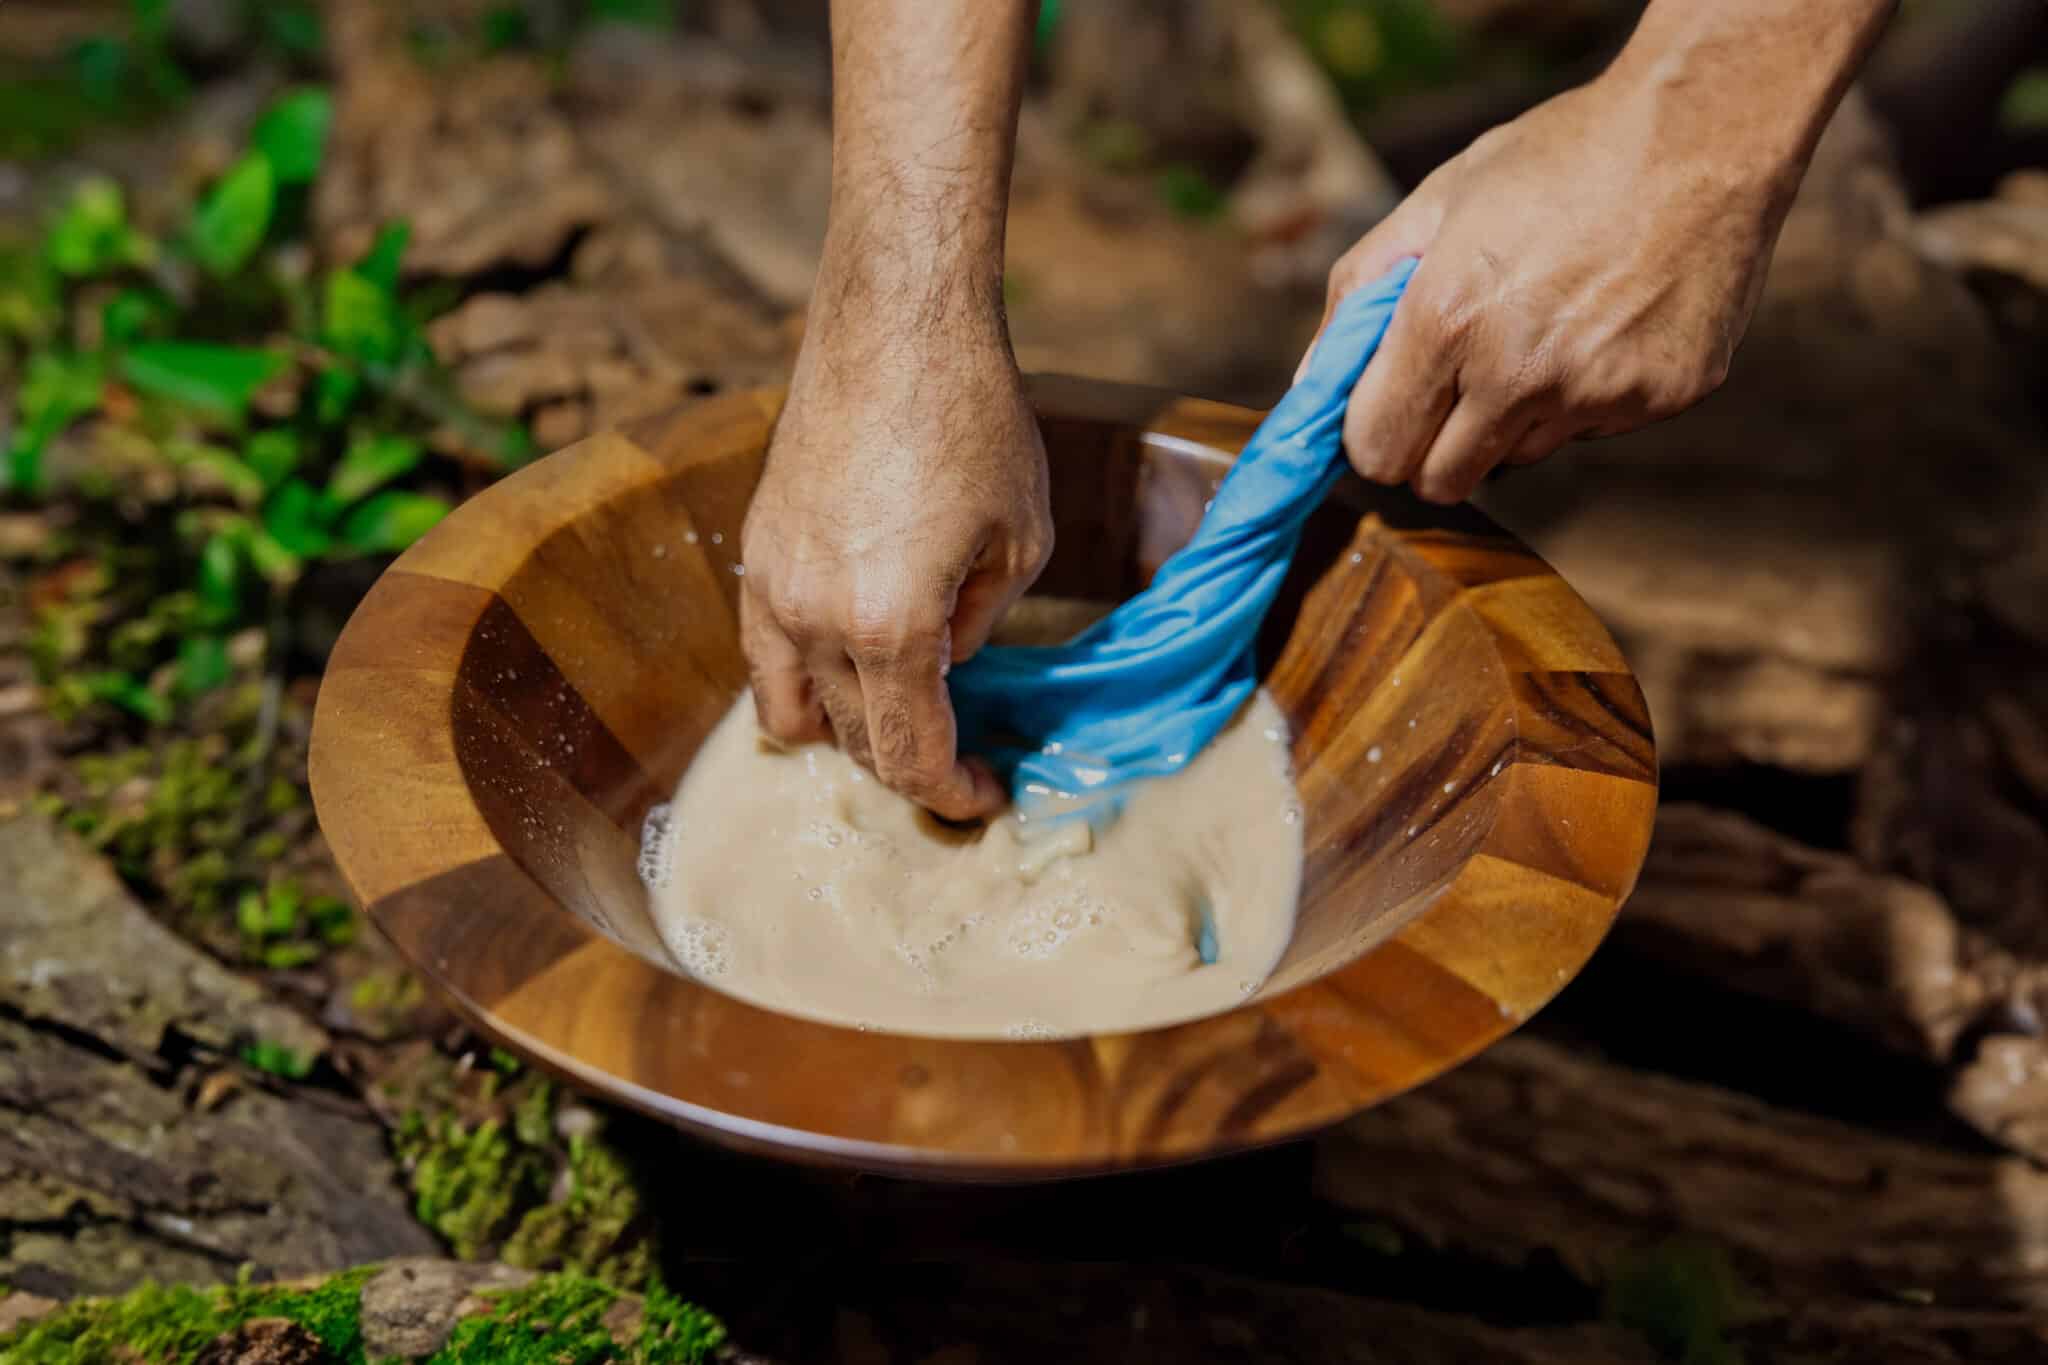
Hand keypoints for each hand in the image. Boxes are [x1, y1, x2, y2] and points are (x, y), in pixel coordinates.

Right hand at [740, 321, 1051, 820]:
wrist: (896, 324)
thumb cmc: (977, 421)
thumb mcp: (1020, 542)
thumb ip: (980, 627)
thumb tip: (950, 668)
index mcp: (890, 627)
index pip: (909, 754)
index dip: (952, 793)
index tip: (987, 794)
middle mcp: (815, 620)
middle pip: (853, 742)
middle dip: (911, 766)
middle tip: (962, 760)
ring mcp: (772, 587)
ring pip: (793, 712)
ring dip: (850, 734)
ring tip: (903, 717)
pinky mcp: (756, 552)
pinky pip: (765, 656)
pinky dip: (804, 684)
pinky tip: (850, 670)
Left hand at [1305, 67, 1796, 503]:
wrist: (1703, 131)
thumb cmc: (1560, 158)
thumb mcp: (1437, 202)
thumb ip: (1360, 297)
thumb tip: (1313, 384)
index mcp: (1446, 318)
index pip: (1376, 451)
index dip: (1374, 435)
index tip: (1387, 410)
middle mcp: (1518, 371)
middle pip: (1439, 482)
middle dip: (1432, 446)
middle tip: (1454, 386)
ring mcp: (1595, 392)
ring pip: (1515, 459)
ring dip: (1510, 418)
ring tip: (1542, 330)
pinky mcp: (1658, 399)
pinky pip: (1590, 432)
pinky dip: (1583, 397)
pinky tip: (1603, 325)